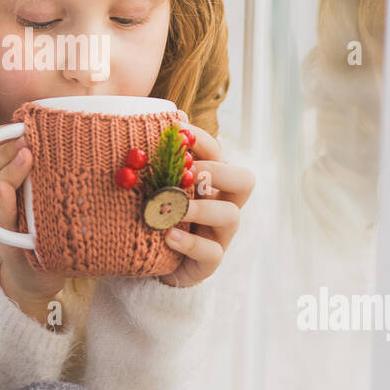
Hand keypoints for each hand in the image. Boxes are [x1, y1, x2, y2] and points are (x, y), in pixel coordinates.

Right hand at [0, 134, 66, 314]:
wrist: (39, 280)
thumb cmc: (50, 233)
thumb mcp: (50, 198)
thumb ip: (55, 174)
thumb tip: (82, 138)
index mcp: (8, 185)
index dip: (3, 138)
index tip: (24, 126)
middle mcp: (0, 201)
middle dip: (6, 151)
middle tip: (28, 141)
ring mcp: (1, 222)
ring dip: (7, 172)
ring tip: (25, 157)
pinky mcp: (8, 244)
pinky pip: (0, 222)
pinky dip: (3, 206)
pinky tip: (6, 192)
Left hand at [157, 117, 255, 287]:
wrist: (146, 259)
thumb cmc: (151, 213)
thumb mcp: (152, 186)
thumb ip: (155, 163)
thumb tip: (153, 128)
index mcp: (209, 181)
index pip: (217, 152)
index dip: (200, 140)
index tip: (176, 132)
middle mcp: (220, 204)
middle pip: (243, 180)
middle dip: (218, 172)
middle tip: (188, 173)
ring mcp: (219, 234)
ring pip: (231, 215)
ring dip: (202, 208)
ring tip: (173, 209)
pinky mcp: (209, 261)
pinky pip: (212, 252)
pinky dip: (191, 243)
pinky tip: (169, 237)